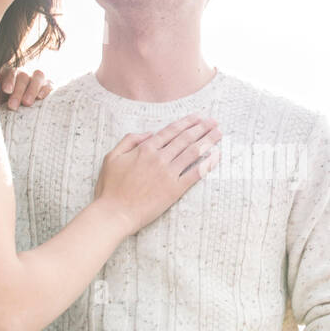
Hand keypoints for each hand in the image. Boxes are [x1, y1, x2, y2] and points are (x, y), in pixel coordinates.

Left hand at [0, 65, 52, 109]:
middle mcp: (25, 73)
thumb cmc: (8, 102)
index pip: (11, 73)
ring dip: (31, 90)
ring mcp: (38, 78)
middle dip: (18, 91)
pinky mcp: (50, 84)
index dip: (9, 81)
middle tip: (13, 106)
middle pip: (23, 77)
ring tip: (26, 103)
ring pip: (37, 77)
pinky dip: (45, 90)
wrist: (27, 102)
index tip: (6, 91)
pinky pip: (49, 84)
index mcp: (11, 74)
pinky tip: (40, 98)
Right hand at [92, 114, 221, 234]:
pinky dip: (207, 164)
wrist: (115, 213)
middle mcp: (159, 158)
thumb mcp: (112, 157)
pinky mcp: (174, 190)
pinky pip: (195, 174)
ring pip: (192, 152)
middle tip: (214, 121)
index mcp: (145, 149)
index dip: (187, 122)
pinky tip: (216, 156)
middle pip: (185, 138)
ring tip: (219, 133)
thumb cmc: (110, 187)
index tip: (198, 117)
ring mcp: (168, 174)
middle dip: (202, 127)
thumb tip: (148, 133)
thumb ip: (129, 140)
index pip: (171, 131)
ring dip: (208, 140)